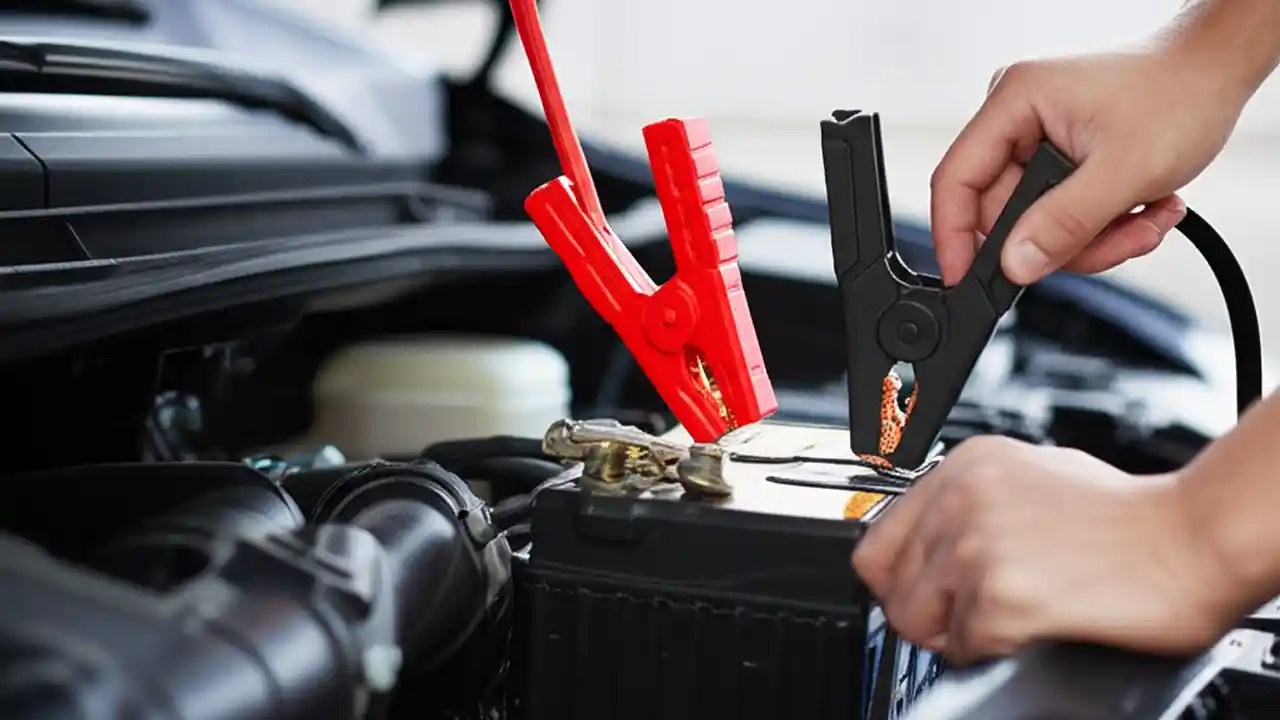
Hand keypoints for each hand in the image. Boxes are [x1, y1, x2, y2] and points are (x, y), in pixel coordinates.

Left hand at [851, 437, 1240, 664]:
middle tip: (966, 615)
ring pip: (910, 619)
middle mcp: (959, 500)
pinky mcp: (998, 597)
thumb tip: (935, 538)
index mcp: (963, 466)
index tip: (923, 590)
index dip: (901, 574)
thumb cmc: (1130, 513)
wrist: (1189, 539)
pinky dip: (988, 653)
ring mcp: (974, 547)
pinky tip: (1028, 630)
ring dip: (951, 632)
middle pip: (885, 581)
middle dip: (922, 607)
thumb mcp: (1034, 473)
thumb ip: (974, 500)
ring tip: (1002, 621)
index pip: (879, 536)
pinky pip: (959, 648)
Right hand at [930, 41, 1252, 285]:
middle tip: (1116, 242)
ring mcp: (1036, 137)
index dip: (954, 236)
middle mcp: (1017, 117)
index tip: (965, 280)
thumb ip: (1063, 224)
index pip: (956, 179)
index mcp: (1015, 101)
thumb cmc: (1182, 95)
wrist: (1219, 74)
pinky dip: (1100, 225)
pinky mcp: (1058, 155)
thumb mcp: (1124, 171)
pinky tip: (1139, 210)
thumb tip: (1015, 264)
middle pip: (1004, 212)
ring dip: (1094, 237)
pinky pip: (1058, 212)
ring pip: (1036, 222)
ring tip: (1142, 221)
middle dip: (1063, 241)